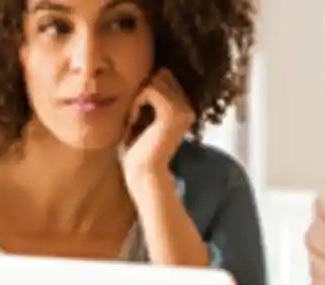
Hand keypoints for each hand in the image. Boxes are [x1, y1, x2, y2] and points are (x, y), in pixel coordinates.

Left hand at [120, 69, 195, 192]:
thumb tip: (146, 72)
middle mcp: (188, 107)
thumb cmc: (138, 147)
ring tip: (136, 119)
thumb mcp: (143, 116)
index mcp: (185, 108)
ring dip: (138, 98)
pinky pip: (149, 90)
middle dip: (144, 90)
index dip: (147, 88)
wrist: (143, 171)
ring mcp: (184, 110)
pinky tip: (135, 120)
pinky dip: (136, 103)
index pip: (165, 76)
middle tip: (136, 116)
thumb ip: (148, 96)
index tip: (139, 113)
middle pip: (162, 74)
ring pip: (155, 81)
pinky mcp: (173, 113)